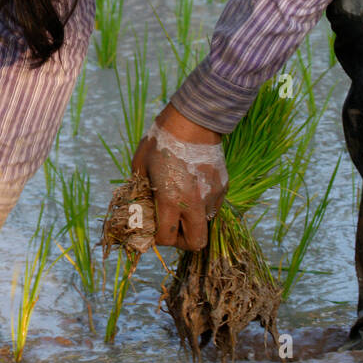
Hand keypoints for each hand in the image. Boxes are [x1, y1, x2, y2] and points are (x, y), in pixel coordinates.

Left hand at [131, 103, 227, 250]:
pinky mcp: (223, 186)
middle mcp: (195, 203)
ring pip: (206, 224)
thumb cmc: (160, 141)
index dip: (157, 237)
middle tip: (171, 226)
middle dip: (181, 241)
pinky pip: (213, 207)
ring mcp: (213, 195)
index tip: (152, 226)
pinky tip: (192, 187)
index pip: (166, 238)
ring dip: (192, 221)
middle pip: (195, 243)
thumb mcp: (140, 166)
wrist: (193, 119)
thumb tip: (141, 209)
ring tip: (181, 201)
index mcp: (171, 199)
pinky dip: (202, 205)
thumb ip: (140, 192)